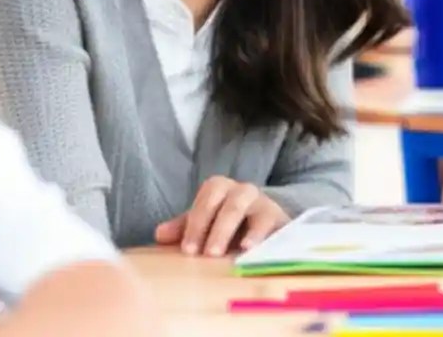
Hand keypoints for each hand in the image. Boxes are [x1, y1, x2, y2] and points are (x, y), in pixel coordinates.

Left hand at [155, 176, 288, 256]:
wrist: (264, 224)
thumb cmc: (227, 224)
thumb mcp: (204, 223)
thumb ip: (184, 228)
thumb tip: (159, 234)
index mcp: (221, 188)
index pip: (208, 197)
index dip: (198, 222)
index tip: (188, 250)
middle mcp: (244, 192)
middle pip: (232, 204)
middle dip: (219, 229)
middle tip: (209, 254)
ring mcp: (266, 205)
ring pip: (257, 213)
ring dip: (249, 233)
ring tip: (240, 251)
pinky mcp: (283, 222)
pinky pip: (276, 227)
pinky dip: (267, 238)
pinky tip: (257, 251)